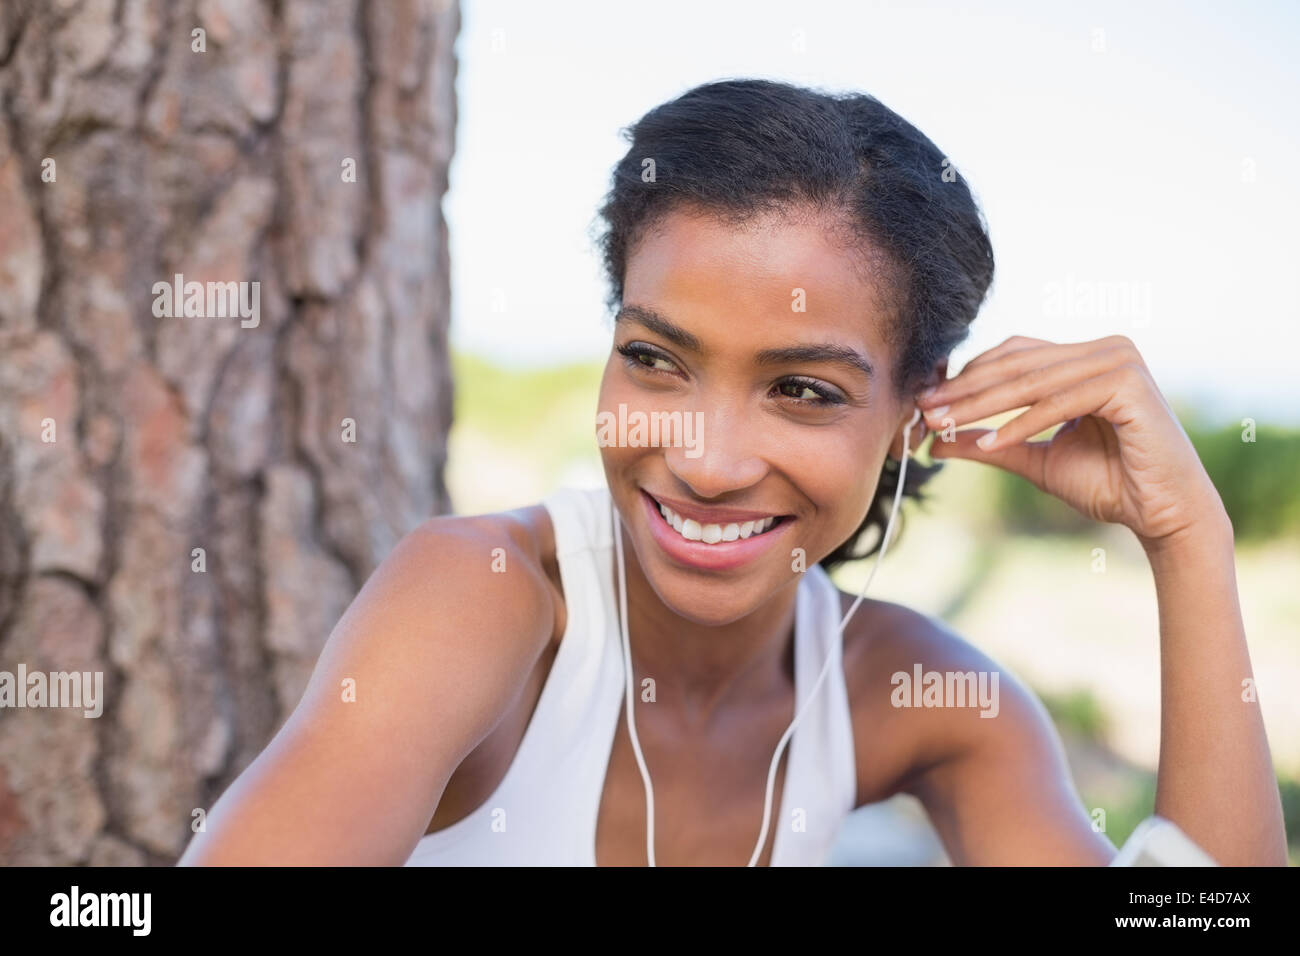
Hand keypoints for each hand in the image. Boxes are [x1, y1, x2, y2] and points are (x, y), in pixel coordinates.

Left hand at [916, 335, 1229, 548]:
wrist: (1162, 514)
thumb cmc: (1108, 484)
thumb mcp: (1034, 459)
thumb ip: (990, 444)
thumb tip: (936, 441)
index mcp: (1085, 357)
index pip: (1013, 357)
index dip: (966, 378)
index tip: (925, 403)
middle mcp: (1105, 349)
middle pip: (1017, 365)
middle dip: (965, 391)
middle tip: (924, 410)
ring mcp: (1120, 361)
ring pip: (1032, 382)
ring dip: (982, 406)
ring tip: (943, 425)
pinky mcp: (1129, 383)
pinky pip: (1060, 402)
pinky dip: (1022, 424)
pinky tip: (989, 442)